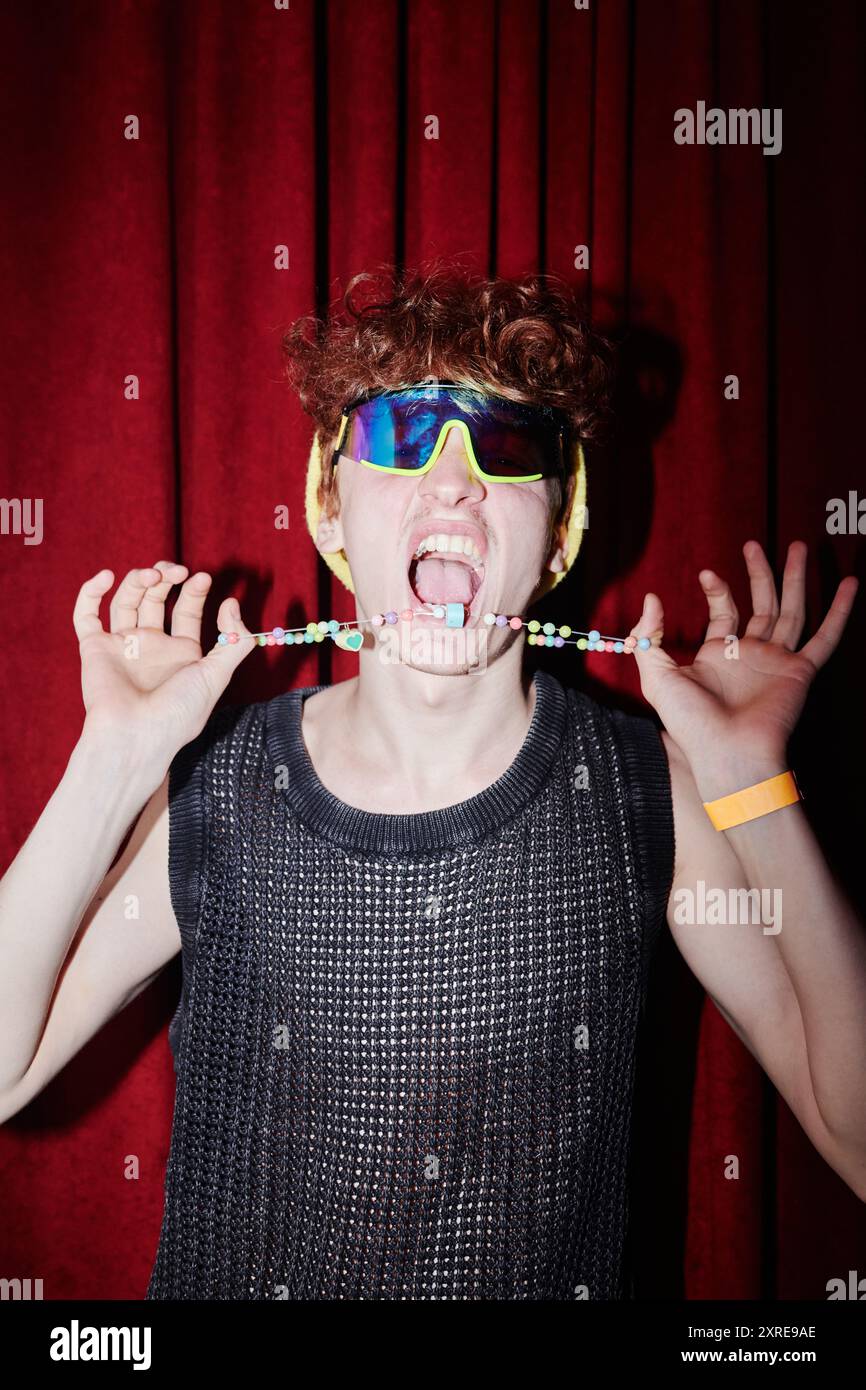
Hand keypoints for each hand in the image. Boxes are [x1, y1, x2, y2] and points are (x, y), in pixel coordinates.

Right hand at [73, 562, 255, 776]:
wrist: (137, 736)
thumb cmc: (179, 712)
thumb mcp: (218, 675)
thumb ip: (234, 640)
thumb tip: (231, 604)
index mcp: (181, 654)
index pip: (187, 611)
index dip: (195, 591)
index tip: (203, 578)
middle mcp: (152, 647)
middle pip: (157, 600)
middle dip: (167, 579)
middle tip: (178, 570)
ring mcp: (123, 646)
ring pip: (126, 600)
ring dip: (138, 581)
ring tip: (153, 576)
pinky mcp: (95, 648)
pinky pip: (86, 615)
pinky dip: (91, 592)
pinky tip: (106, 576)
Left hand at [629, 540, 857, 789]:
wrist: (726, 752)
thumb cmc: (690, 723)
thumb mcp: (657, 675)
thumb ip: (649, 636)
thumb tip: (651, 598)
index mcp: (717, 655)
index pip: (724, 612)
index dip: (718, 590)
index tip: (707, 573)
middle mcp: (749, 655)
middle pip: (760, 603)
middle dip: (760, 573)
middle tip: (754, 544)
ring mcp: (776, 662)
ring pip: (792, 610)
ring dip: (795, 579)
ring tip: (799, 545)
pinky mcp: (799, 672)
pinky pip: (824, 638)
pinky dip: (838, 611)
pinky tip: (848, 584)